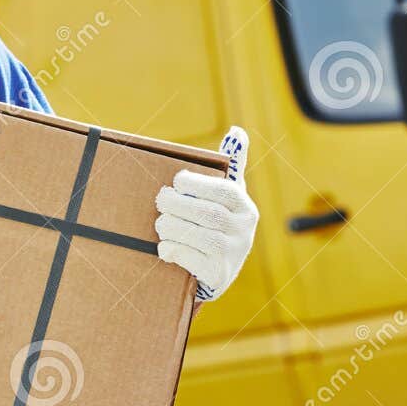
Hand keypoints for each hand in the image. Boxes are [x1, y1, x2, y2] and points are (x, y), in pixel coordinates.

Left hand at [155, 125, 257, 302]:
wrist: (217, 272)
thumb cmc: (217, 224)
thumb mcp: (227, 198)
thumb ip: (231, 166)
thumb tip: (237, 131)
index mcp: (246, 208)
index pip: (226, 192)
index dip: (198, 184)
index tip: (177, 181)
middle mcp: (245, 231)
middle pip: (208, 214)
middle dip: (178, 204)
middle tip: (161, 200)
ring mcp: (233, 255)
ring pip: (198, 235)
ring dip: (171, 226)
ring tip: (160, 222)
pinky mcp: (218, 274)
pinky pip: (192, 259)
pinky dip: (173, 250)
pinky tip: (165, 247)